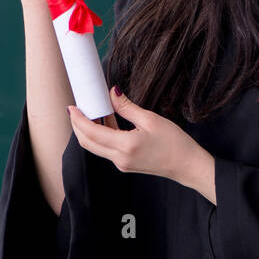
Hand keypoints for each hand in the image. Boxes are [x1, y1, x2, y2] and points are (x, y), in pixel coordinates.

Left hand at [67, 88, 216, 202]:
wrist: (187, 165)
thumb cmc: (174, 143)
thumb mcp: (151, 119)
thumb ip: (127, 107)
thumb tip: (112, 93)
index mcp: (125, 146)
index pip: (91, 133)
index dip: (78, 120)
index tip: (72, 107)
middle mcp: (119, 158)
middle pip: (88, 143)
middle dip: (78, 126)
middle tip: (77, 109)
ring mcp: (121, 164)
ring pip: (96, 147)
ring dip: (90, 130)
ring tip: (95, 111)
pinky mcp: (125, 165)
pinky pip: (107, 150)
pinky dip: (102, 136)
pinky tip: (108, 122)